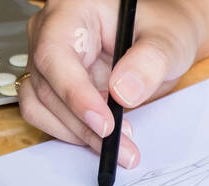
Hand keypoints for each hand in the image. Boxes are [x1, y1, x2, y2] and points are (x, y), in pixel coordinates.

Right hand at [20, 0, 208, 167]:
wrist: (159, 40)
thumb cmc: (161, 30)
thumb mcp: (168, 42)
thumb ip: (150, 63)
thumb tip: (123, 93)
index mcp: (72, 9)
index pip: (56, 54)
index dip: (75, 94)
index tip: (104, 125)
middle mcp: (49, 31)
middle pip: (48, 86)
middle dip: (85, 126)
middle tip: (124, 149)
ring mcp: (47, 59)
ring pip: (40, 105)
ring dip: (77, 134)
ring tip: (121, 147)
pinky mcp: (51, 84)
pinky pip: (46, 115)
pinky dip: (72, 133)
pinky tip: (103, 139)